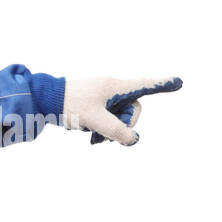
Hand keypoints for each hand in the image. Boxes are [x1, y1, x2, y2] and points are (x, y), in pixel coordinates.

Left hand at [63, 75, 182, 145]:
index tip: (179, 82)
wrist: (42, 99)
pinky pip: (105, 118)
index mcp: (116, 87)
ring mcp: (101, 96)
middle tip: (105, 137)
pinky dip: (100, 128)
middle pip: (131, 110)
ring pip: (117, 116)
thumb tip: (133, 139)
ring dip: (109, 130)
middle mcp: (111, 89)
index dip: (163, 85)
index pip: (145, 86)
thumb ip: (117, 131)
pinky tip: (89, 137)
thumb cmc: (69, 105)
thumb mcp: (95, 121)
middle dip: (122, 126)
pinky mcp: (91, 104)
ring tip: (93, 139)